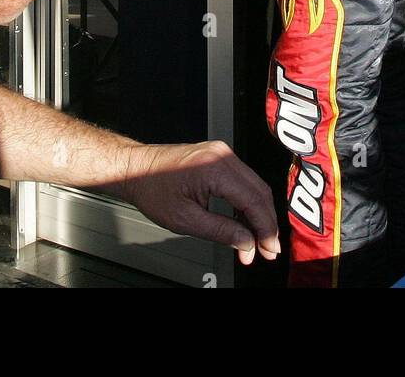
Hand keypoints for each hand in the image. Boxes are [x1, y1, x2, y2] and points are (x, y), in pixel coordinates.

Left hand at [111, 140, 280, 266]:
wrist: (135, 168)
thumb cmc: (152, 188)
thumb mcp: (185, 219)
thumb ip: (221, 231)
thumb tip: (246, 242)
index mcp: (215, 168)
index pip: (253, 201)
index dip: (265, 229)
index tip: (269, 249)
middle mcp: (223, 155)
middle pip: (260, 192)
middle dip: (266, 224)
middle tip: (268, 250)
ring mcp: (222, 153)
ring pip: (255, 186)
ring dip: (259, 214)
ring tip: (257, 242)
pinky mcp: (219, 157)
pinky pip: (243, 180)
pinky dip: (247, 203)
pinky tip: (245, 223)